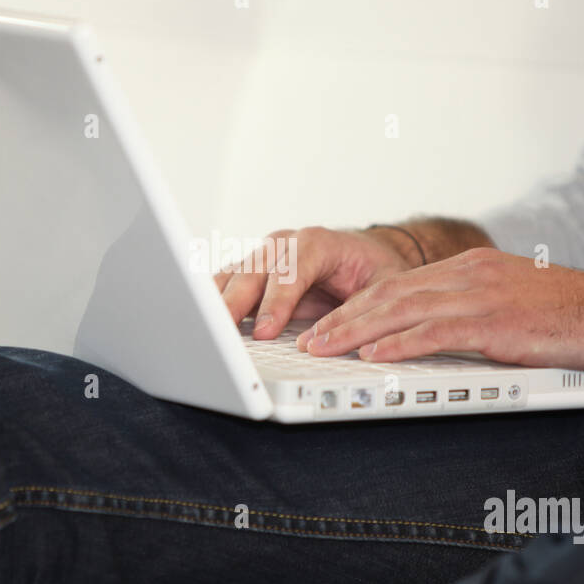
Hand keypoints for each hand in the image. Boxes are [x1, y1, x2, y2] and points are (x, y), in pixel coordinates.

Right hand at [214, 226, 416, 338]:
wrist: (365, 255)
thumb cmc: (373, 270)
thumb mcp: (382, 287)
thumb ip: (358, 310)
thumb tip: (333, 341)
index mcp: (318, 242)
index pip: (291, 270)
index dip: (276, 302)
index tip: (265, 332)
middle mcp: (285, 244)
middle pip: (253, 271)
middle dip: (236, 304)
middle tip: (223, 335)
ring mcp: (265, 256)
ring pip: (234, 275)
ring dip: (218, 303)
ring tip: (202, 330)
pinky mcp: (253, 272)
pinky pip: (227, 284)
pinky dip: (215, 303)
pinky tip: (202, 322)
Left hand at [299, 246, 583, 370]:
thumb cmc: (576, 317)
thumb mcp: (514, 305)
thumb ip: (474, 312)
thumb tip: (437, 335)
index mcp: (471, 269)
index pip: (399, 286)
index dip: (358, 306)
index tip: (329, 324)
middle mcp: (470, 274)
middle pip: (390, 294)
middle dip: (344, 318)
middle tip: (310, 339)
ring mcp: (482, 295)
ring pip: (403, 311)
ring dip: (356, 332)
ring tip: (324, 349)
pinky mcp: (498, 322)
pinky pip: (436, 333)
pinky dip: (399, 344)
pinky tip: (374, 355)